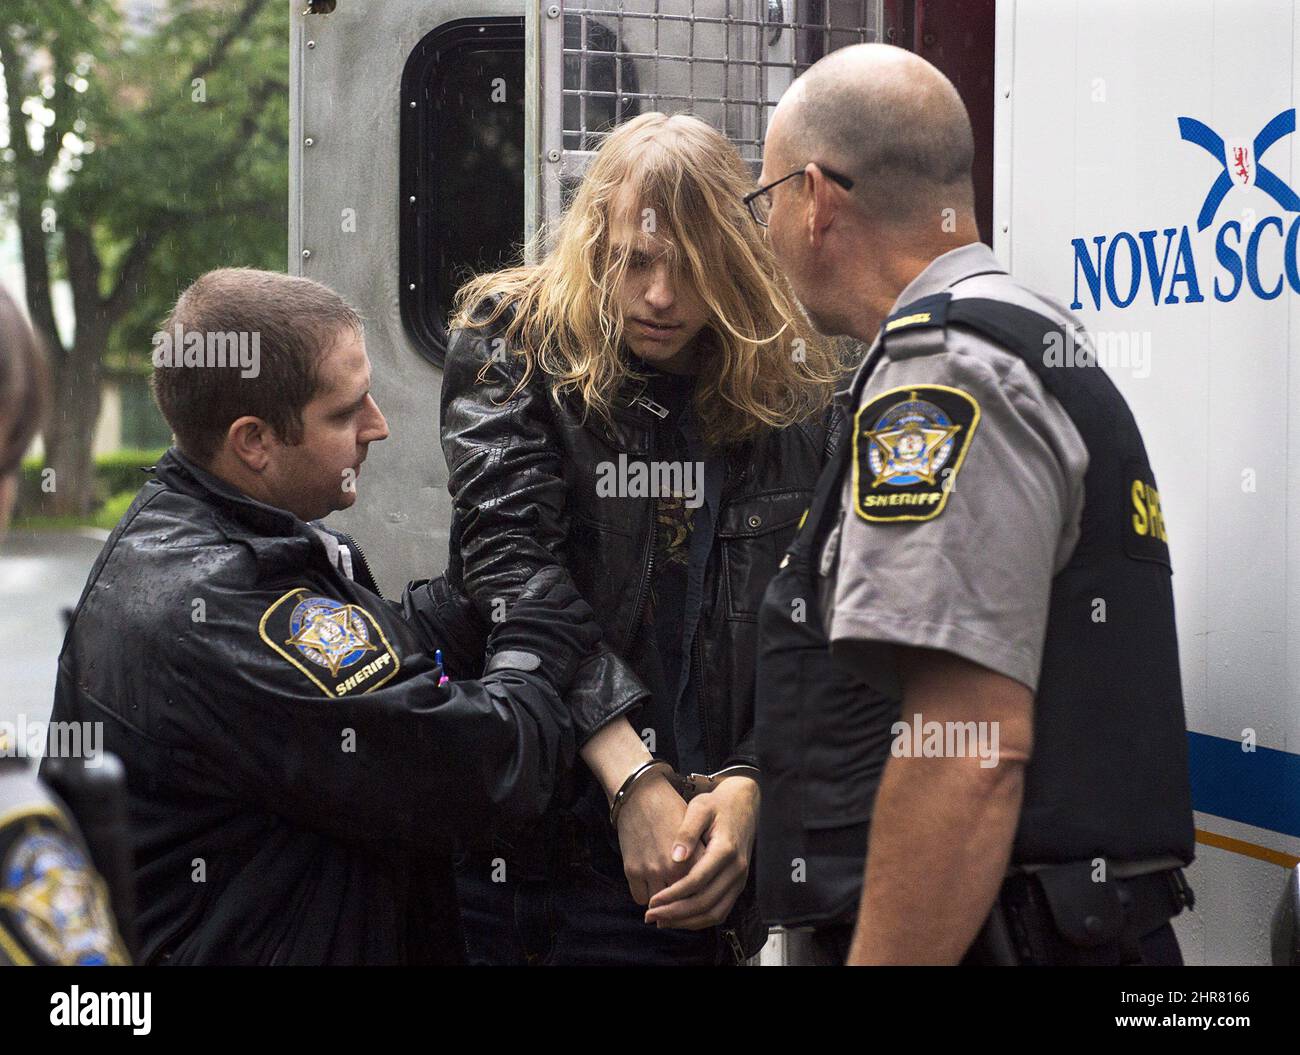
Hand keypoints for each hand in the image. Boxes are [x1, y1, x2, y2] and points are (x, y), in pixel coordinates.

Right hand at [485, 567, 599, 688]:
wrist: (521, 676)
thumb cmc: (507, 660)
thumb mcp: (502, 632)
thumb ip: (513, 621)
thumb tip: (513, 620)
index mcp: (527, 607)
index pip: (543, 585)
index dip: (553, 588)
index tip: (558, 595)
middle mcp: (547, 610)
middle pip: (568, 593)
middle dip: (573, 601)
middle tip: (575, 612)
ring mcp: (564, 622)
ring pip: (585, 608)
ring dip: (585, 617)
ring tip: (583, 626)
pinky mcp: (578, 638)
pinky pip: (594, 628)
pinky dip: (593, 634)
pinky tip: (589, 641)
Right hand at [614, 772, 689, 905]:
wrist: (641, 794)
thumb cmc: (671, 808)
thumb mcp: (695, 830)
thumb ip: (701, 857)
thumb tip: (706, 882)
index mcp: (693, 857)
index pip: (700, 891)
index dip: (699, 898)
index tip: (698, 899)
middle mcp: (672, 867)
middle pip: (681, 902)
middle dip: (682, 906)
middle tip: (680, 904)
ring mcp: (651, 870)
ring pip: (660, 904)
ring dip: (663, 902)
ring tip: (665, 894)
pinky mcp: (632, 870)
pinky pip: (640, 898)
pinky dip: (646, 895)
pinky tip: (650, 885)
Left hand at [643, 776, 758, 929]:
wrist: (744, 803)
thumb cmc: (717, 804)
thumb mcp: (699, 808)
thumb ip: (687, 832)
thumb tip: (675, 857)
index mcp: (726, 850)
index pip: (697, 881)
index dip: (673, 895)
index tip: (652, 901)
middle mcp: (737, 869)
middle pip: (705, 903)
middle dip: (676, 913)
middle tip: (651, 916)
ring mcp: (740, 879)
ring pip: (715, 913)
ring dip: (687, 922)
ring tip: (662, 921)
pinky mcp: (738, 884)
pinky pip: (721, 911)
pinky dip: (700, 919)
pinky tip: (680, 918)